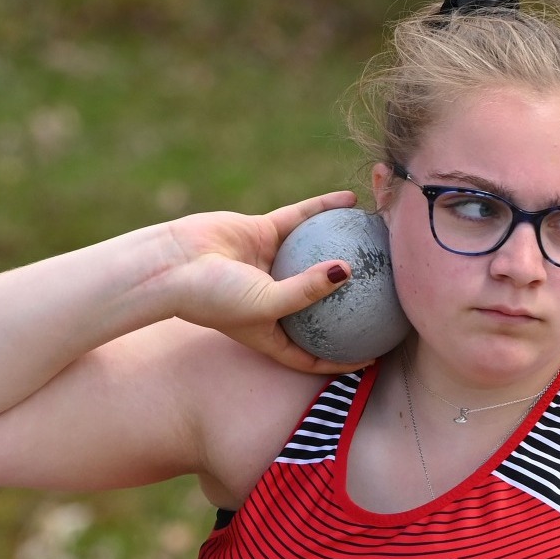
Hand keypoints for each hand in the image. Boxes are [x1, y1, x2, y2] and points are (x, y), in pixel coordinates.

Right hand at [156, 191, 375, 374]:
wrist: (169, 263)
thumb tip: (349, 270)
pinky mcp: (263, 233)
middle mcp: (274, 300)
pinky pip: (301, 220)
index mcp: (273, 333)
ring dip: (346, 245)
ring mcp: (271, 265)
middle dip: (355, 301)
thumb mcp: (267, 304)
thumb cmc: (213, 297)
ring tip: (379, 239)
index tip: (376, 354)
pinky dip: (322, 209)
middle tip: (390, 294)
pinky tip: (350, 200)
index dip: (345, 358)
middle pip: (323, 304)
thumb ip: (308, 291)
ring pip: (318, 254)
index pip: (315, 354)